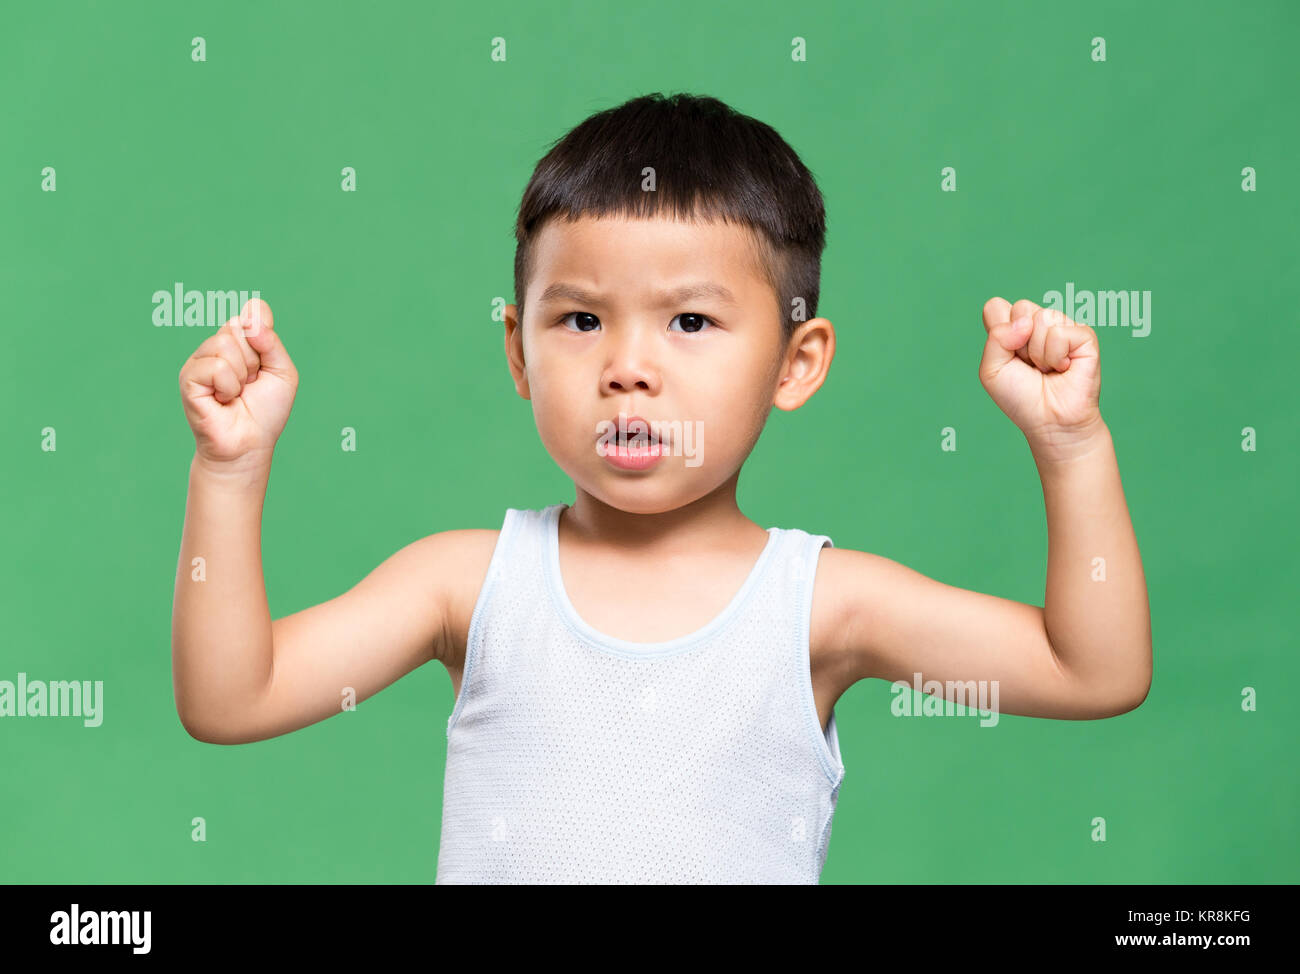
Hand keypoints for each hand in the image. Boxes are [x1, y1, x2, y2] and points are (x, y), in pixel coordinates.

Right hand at [178, 298, 298, 467]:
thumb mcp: (283, 372)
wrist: (249, 444)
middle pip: (239, 327)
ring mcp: (200, 360)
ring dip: (241, 375)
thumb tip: (248, 319)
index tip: (264, 363)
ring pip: (225, 344)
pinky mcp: (188, 377)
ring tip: (235, 394)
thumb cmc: (266, 411)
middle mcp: (216, 346)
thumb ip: (271, 341)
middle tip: (249, 384)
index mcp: (239, 341)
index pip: (253, 313)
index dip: (264, 335)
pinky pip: (215, 366)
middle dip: (255, 360)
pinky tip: (222, 400)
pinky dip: (228, 386)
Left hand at [978, 297, 1102, 458]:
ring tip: (1046, 369)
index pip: (996, 306)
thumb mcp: (991, 370)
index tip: (1007, 356)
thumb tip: (1025, 322)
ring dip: (1038, 353)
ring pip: (1041, 318)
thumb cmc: (1020, 397)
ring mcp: (1062, 327)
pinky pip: (1060, 333)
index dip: (998, 330)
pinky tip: (1063, 368)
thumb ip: (995, 338)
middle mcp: (1038, 324)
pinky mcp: (1083, 336)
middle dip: (1018, 343)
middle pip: (1020, 307)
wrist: (1049, 420)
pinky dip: (1056, 356)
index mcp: (1013, 328)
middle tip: (1029, 365)